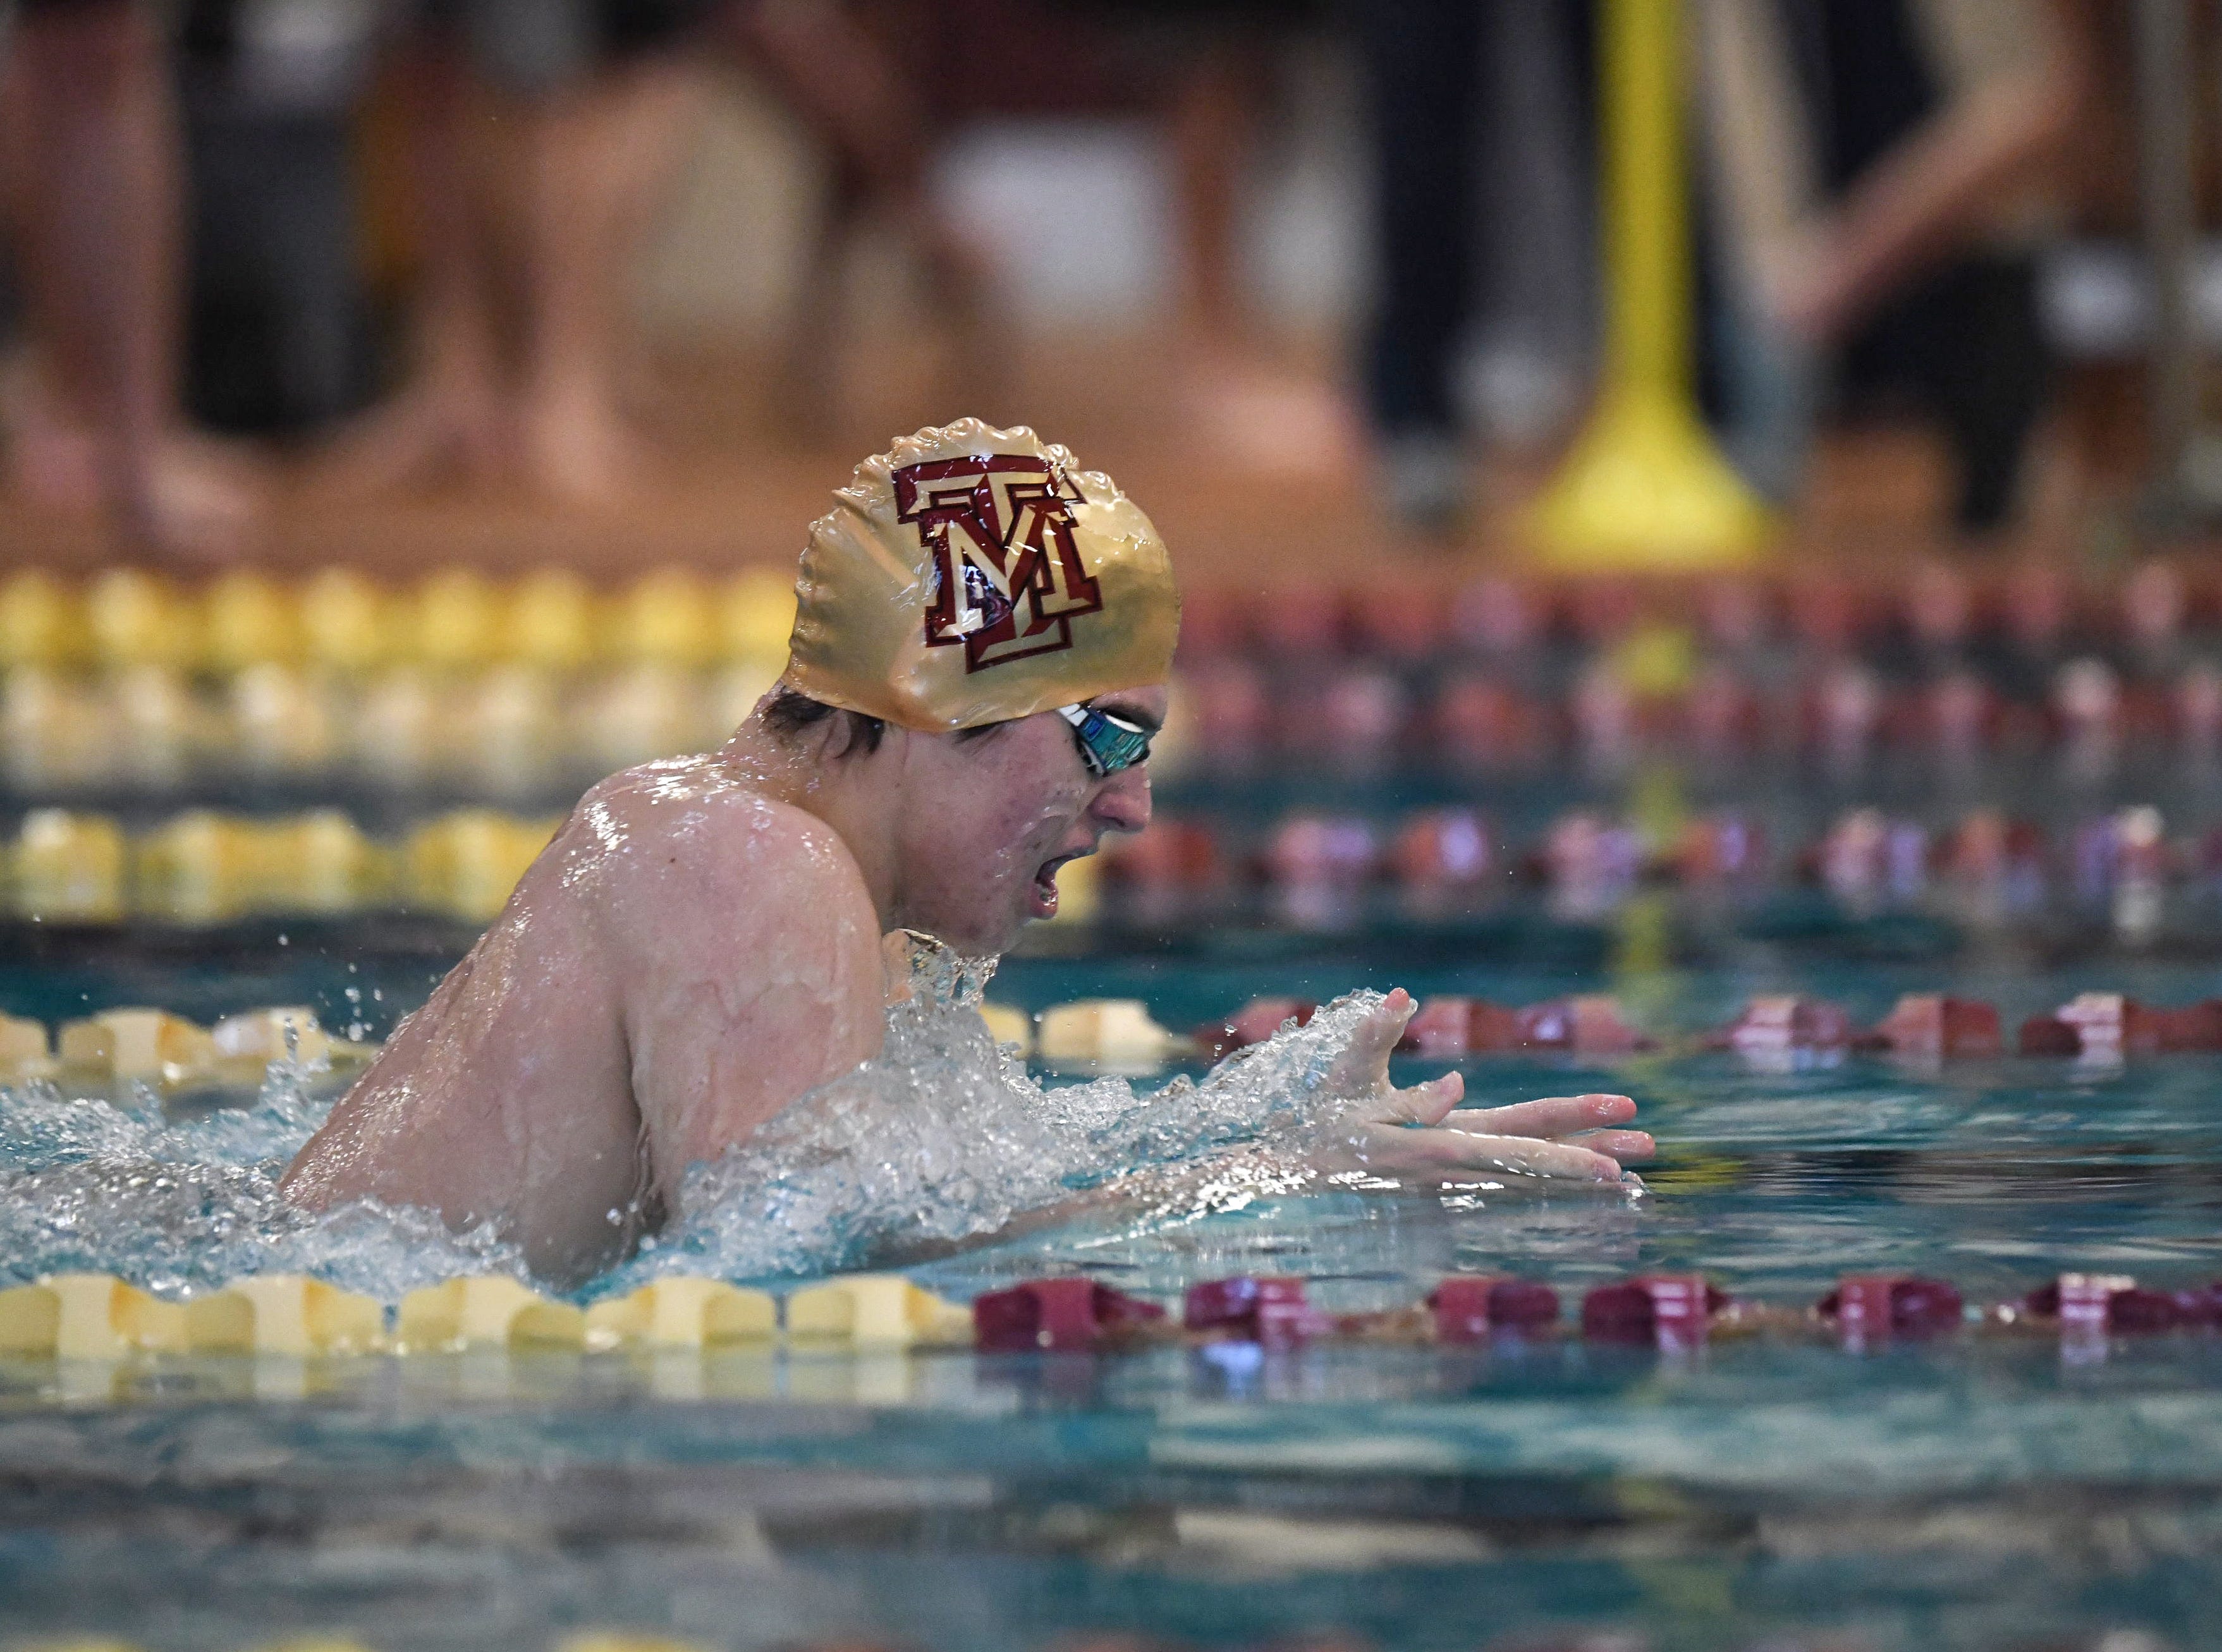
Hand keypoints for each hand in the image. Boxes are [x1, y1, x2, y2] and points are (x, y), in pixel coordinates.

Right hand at [1316, 990, 1652, 1184]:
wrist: (1296, 1174)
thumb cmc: (1319, 1119)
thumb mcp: (1340, 1071)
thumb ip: (1373, 1036)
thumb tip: (1404, 998)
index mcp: (1433, 1144)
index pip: (1510, 1148)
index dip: (1562, 1155)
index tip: (1611, 1167)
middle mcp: (1453, 1167)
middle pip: (1530, 1159)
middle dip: (1589, 1155)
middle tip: (1644, 1153)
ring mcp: (1455, 1176)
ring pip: (1526, 1169)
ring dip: (1578, 1165)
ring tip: (1634, 1165)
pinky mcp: (1452, 1174)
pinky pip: (1512, 1174)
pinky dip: (1549, 1174)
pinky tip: (1580, 1171)